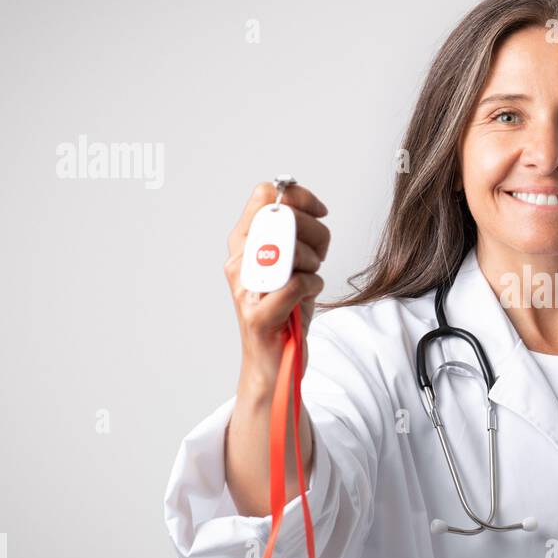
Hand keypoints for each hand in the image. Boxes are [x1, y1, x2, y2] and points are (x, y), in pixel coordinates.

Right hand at [224, 180, 329, 394]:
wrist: (272, 363)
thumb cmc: (284, 311)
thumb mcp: (289, 264)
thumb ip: (293, 234)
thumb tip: (307, 205)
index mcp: (242, 243)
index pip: (265, 194)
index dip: (299, 197)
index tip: (318, 212)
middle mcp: (239, 261)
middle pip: (284, 217)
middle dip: (315, 234)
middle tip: (316, 255)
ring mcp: (246, 288)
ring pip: (290, 249)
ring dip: (312, 264)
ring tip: (308, 277)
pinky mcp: (259, 315)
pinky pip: (298, 284)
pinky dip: (313, 286)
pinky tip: (308, 295)